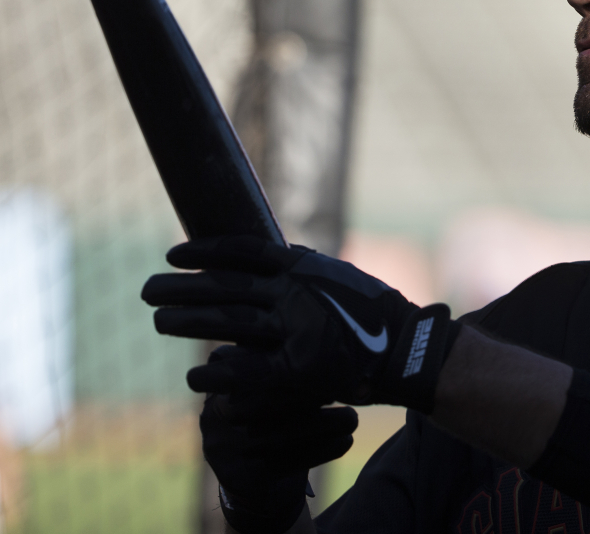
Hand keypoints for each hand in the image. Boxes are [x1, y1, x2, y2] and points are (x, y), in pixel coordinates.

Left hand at [141, 235, 460, 412]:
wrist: (407, 351)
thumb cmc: (371, 316)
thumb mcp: (335, 279)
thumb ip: (299, 271)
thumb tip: (262, 258)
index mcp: (303, 269)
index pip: (243, 251)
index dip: (205, 251)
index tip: (173, 253)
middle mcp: (296, 293)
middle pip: (227, 286)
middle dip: (183, 287)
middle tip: (147, 290)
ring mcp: (298, 329)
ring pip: (230, 320)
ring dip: (190, 319)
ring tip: (157, 319)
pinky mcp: (301, 369)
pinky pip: (249, 370)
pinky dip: (219, 372)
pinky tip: (196, 374)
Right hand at [199, 350, 357, 533]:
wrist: (258, 480)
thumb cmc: (274, 416)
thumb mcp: (271, 384)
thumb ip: (284, 362)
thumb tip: (331, 337)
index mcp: (220, 382)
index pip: (254, 366)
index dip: (291, 368)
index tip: (328, 363)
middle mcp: (214, 413)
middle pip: (265, 401)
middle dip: (308, 395)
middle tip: (343, 392)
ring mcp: (221, 448)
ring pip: (279, 434)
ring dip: (324, 424)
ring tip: (352, 418)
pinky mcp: (239, 476)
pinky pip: (284, 463)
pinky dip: (321, 450)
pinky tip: (346, 440)